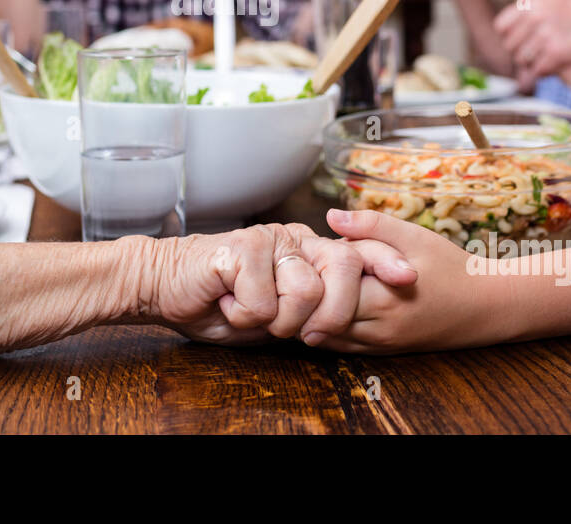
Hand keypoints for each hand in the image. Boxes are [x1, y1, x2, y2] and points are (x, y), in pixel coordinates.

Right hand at [147, 223, 416, 345]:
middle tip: (297, 331)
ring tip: (247, 309)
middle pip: (343, 269)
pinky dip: (242, 314)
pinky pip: (263, 302)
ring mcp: (268, 239)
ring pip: (305, 293)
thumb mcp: (276, 311)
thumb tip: (354, 316)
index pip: (357, 249)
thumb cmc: (220, 300)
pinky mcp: (242, 248)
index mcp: (305, 250)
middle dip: (330, 314)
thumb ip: (311, 306)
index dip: (384, 261)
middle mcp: (292, 238)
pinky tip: (227, 300)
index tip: (407, 278)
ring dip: (275, 320)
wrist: (164, 287)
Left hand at [313, 209, 506, 353]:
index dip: (313, 270)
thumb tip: (329, 216)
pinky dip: (326, 328)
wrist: (489, 307)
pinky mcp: (384, 353)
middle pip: (319, 318)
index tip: (310, 251)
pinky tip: (325, 303)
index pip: (325, 291)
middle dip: (307, 294)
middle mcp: (378, 329)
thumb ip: (370, 224)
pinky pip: (342, 347)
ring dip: (313, 313)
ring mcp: (380, 345)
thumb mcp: (413, 236)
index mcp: (383, 299)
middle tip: (302, 268)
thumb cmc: (452, 267)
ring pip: (326, 337)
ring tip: (310, 285)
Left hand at [493, 0, 570, 90]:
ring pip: (521, 60)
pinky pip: (537, 70)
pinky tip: (550, 69)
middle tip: (530, 55)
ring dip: (529, 64)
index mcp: (535, 4)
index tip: (516, 40)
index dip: (507, 36)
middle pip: (510, 45)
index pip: (501, 25)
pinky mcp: (557, 54)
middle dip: (518, 52)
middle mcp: (537, 18)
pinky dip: (542, 73)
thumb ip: (541, 0)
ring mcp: (546, 36)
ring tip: (540, 61)